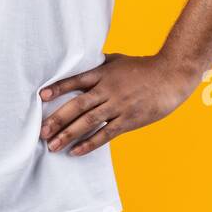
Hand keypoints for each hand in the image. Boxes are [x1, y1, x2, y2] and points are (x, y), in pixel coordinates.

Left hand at [38, 53, 199, 155]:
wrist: (171, 76)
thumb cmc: (143, 67)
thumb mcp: (117, 60)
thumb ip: (98, 64)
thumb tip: (80, 62)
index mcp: (102, 74)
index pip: (75, 81)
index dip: (57, 88)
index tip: (41, 97)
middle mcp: (107, 90)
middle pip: (77, 106)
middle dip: (57, 119)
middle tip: (41, 132)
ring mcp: (118, 106)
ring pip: (88, 122)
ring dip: (68, 134)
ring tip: (52, 146)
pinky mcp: (128, 120)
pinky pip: (105, 134)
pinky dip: (89, 144)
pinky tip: (76, 151)